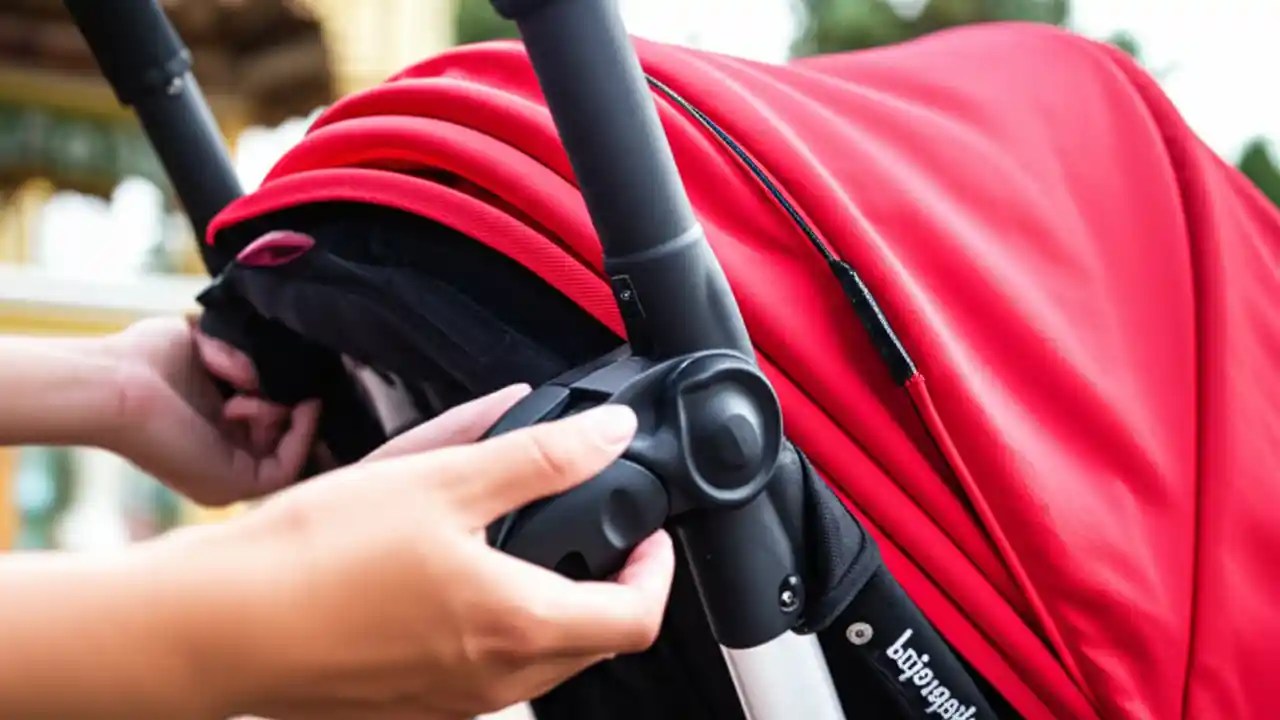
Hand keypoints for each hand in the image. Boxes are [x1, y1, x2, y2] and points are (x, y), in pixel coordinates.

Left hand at [103, 316, 321, 505]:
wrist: (113, 384)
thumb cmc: (143, 359)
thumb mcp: (205, 344)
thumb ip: (242, 354)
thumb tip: (268, 375)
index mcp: (210, 430)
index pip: (271, 423)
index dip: (287, 395)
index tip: (292, 367)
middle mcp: (221, 458)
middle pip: (284, 436)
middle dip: (287, 401)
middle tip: (269, 377)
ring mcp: (229, 478)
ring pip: (291, 452)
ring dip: (285, 413)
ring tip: (251, 389)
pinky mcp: (235, 485)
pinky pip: (288, 468)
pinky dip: (302, 433)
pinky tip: (296, 403)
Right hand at [166, 393, 673, 719]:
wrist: (218, 626)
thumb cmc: (318, 555)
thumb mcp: (442, 480)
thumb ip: (540, 457)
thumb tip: (610, 433)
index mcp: (519, 623)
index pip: (637, 617)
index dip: (657, 571)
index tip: (646, 531)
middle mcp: (495, 679)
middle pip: (595, 644)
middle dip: (609, 588)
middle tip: (591, 533)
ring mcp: (452, 702)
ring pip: (540, 662)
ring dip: (552, 608)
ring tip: (517, 548)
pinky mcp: (410, 706)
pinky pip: (482, 673)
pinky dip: (495, 629)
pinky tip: (450, 580)